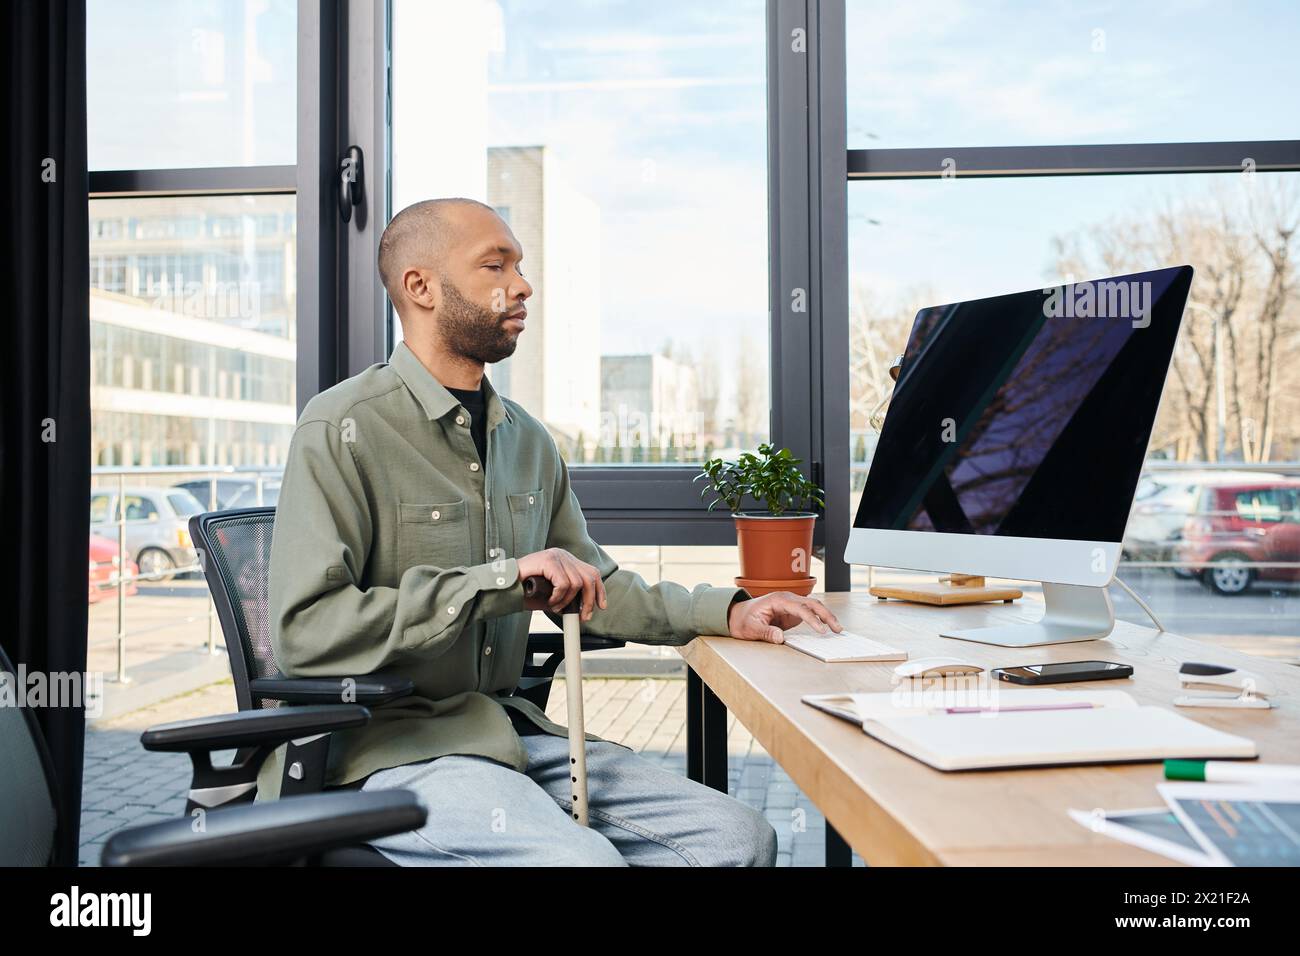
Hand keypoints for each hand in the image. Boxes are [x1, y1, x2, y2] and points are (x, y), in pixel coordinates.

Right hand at [517, 548, 607, 622]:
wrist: (503, 587)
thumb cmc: (525, 591)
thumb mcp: (551, 596)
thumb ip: (566, 598)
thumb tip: (582, 609)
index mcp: (565, 560)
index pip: (591, 572)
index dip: (599, 590)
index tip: (601, 605)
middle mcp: (563, 555)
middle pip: (589, 576)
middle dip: (589, 600)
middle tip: (583, 616)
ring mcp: (556, 555)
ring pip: (577, 582)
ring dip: (567, 601)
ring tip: (555, 607)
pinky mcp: (548, 560)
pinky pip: (563, 583)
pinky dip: (558, 597)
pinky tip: (549, 601)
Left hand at [726, 592, 841, 643]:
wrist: (737, 616)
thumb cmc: (743, 620)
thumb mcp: (750, 628)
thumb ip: (765, 633)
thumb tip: (780, 638)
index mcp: (777, 600)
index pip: (800, 608)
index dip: (812, 619)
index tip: (821, 630)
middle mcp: (787, 599)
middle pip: (812, 603)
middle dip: (826, 615)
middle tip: (837, 628)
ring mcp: (791, 605)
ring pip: (813, 607)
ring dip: (826, 616)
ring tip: (837, 629)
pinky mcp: (792, 613)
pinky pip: (809, 614)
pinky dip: (820, 620)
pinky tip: (827, 628)